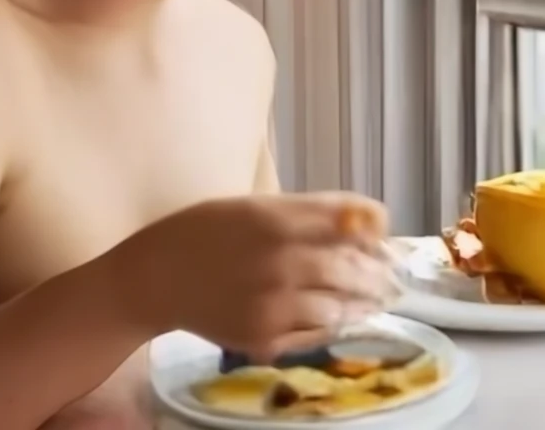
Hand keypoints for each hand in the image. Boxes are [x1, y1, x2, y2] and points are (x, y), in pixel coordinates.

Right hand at [117, 192, 396, 361]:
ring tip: (366, 298)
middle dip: (376, 271)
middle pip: (352, 268)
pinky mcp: (262, 338)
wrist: (157, 275)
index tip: (382, 233)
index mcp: (278, 217)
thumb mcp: (259, 205)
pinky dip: (329, 324)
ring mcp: (271, 303)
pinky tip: (329, 314)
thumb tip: (368, 221)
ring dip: (357, 302)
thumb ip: (312, 212)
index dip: (375, 227)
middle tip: (387, 275)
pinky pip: (314, 335)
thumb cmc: (209, 230)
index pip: (351, 220)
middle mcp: (279, 260)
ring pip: (339, 306)